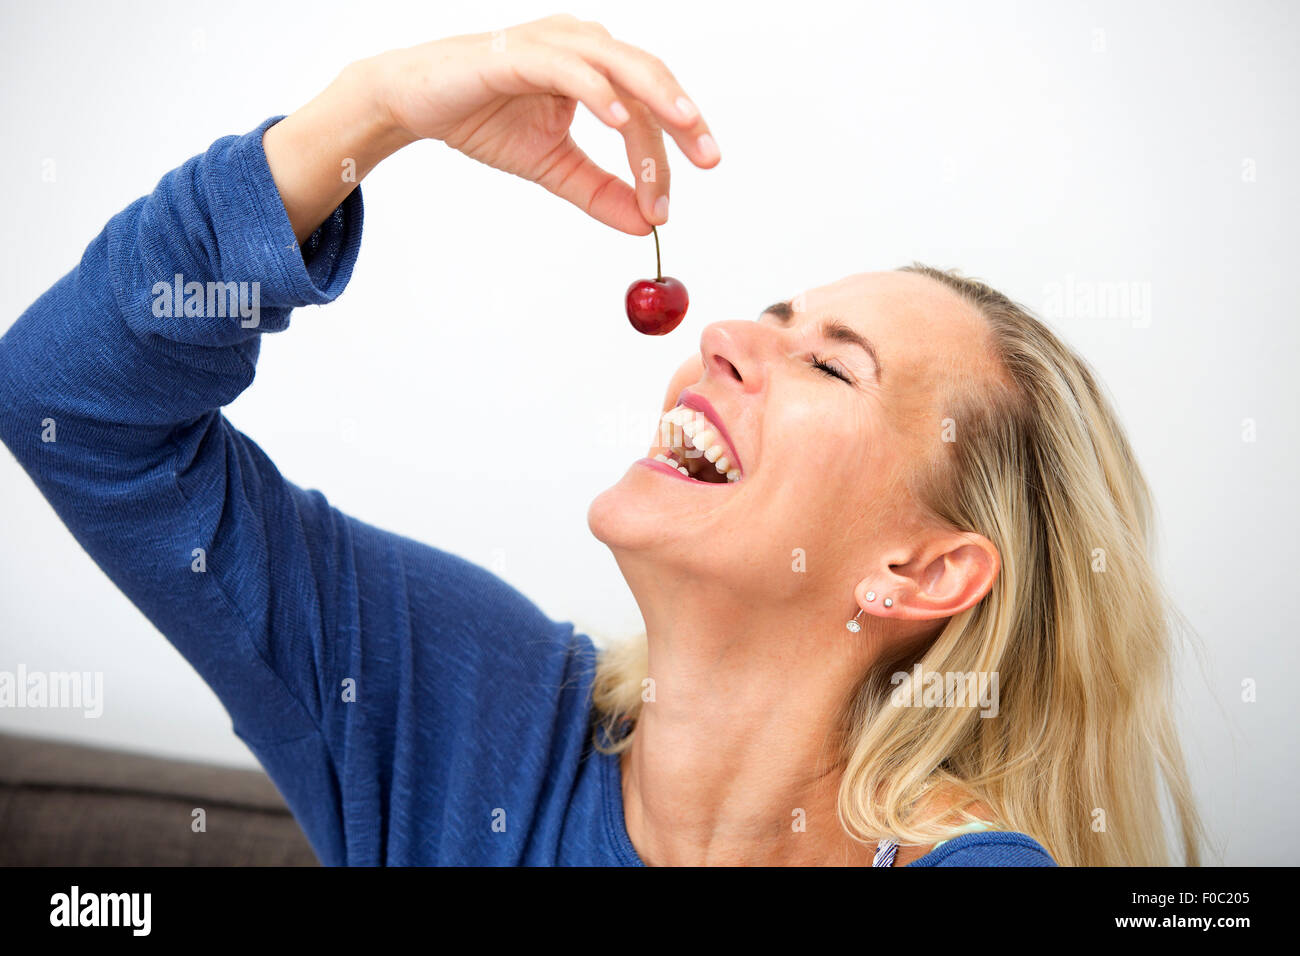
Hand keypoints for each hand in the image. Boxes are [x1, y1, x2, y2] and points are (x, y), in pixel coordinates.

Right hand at [378, 14, 720, 233]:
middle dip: (683, 120)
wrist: (417, 103)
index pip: (650, 105)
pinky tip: (616, 118)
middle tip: (707, 159)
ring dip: (654, 99)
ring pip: (619, 68)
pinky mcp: (517, 52)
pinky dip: (597, 89)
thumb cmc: (484, 120)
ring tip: (682, 127)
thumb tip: (646, 225)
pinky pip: (568, 66)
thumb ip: (600, 191)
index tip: (671, 203)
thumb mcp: (554, 166)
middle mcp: (583, 46)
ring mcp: (552, 43)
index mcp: (597, 68)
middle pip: (649, 81)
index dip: (670, 152)